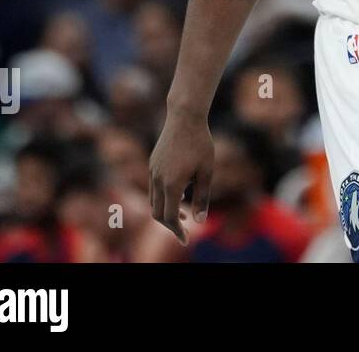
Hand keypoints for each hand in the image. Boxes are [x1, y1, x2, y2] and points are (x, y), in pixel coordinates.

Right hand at [149, 111, 213, 245]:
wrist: (185, 117)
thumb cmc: (201, 143)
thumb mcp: (207, 172)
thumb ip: (202, 197)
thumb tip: (200, 222)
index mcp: (172, 184)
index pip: (169, 217)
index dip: (177, 232)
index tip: (186, 240)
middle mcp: (157, 180)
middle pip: (158, 213)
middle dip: (170, 225)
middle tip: (185, 230)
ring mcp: (152, 171)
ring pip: (154, 201)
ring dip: (166, 210)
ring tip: (184, 213)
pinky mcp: (152, 164)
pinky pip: (154, 188)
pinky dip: (163, 197)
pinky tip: (179, 192)